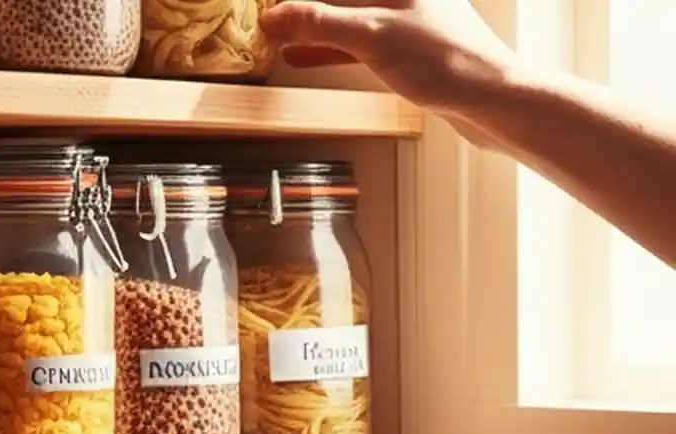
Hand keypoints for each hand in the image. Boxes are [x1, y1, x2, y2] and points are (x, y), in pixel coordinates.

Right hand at [261, 0, 519, 135]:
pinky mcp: (406, 46)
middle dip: (302, 7)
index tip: (268, 6)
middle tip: (265, 17)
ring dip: (309, 26)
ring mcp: (404, 17)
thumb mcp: (371, 36)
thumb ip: (319, 22)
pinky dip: (326, 47)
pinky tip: (298, 56)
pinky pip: (354, 39)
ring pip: (344, 14)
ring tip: (271, 35)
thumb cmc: (445, 60)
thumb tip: (274, 14)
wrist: (492, 100)